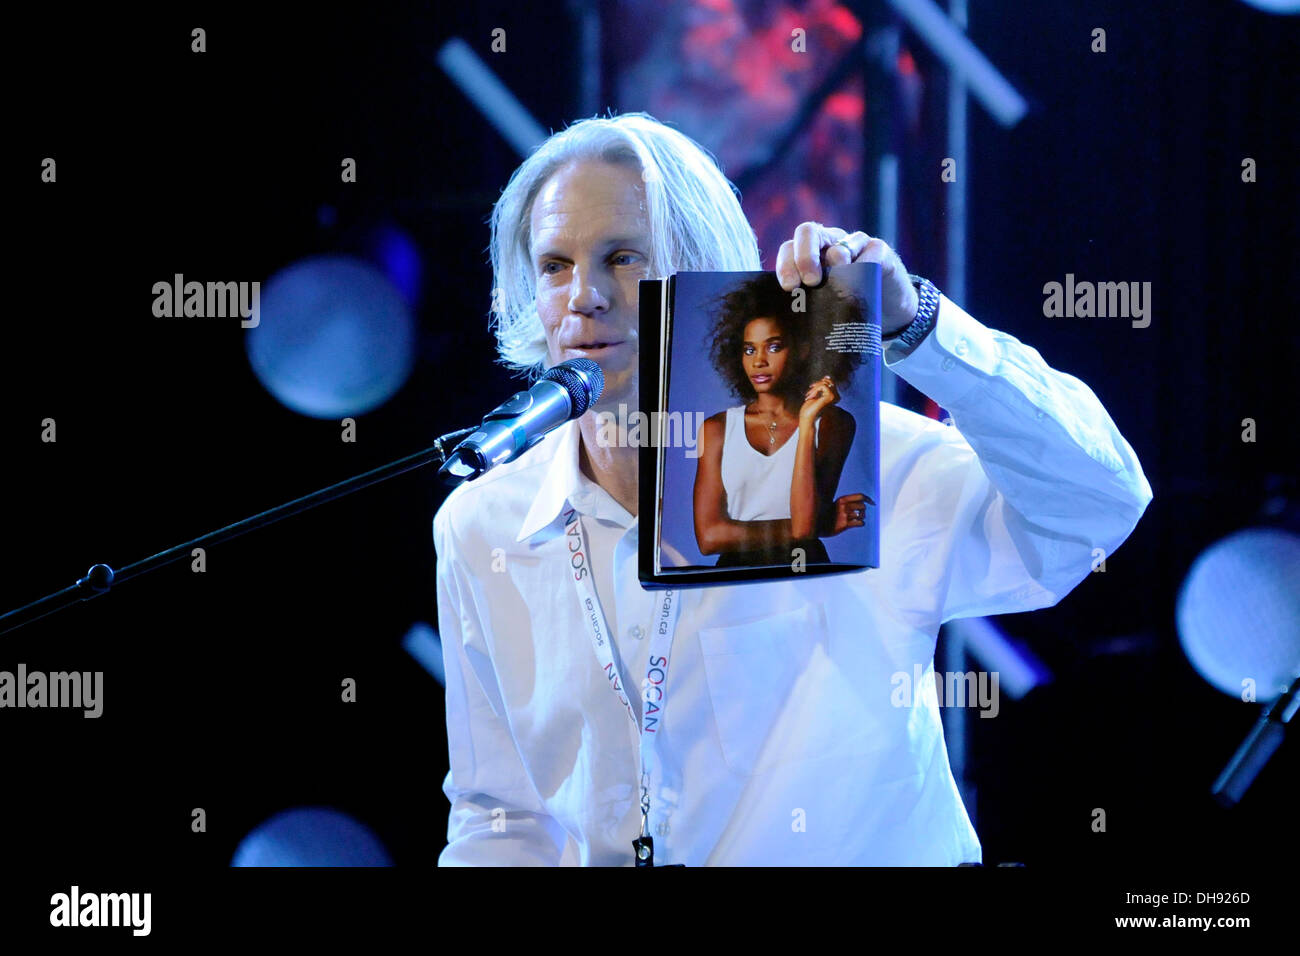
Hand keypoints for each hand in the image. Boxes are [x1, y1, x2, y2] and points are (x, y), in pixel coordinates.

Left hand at [775, 222, 918, 335]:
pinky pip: (869, 253)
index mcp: (810, 255)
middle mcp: (829, 243)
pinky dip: (864, 267)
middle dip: (805, 257)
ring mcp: (855, 243)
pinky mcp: (879, 250)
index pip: (789, 248)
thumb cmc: (848, 308)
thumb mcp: (823, 306)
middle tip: (811, 282)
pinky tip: (864, 284)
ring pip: (840, 246)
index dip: (785, 264)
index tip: (790, 287)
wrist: (887, 312)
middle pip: (808, 232)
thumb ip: (806, 303)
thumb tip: (788, 321)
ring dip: (836, 264)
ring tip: (840, 286)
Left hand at [799, 375, 838, 423]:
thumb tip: (828, 376)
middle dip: (817, 384)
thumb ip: (823, 385)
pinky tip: (811, 397)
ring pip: (825, 383)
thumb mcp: (816, 392)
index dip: (820, 382)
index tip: (812, 387)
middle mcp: (837, 397)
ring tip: (809, 396)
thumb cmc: (810, 407)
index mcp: (834, 396)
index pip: (830, 381)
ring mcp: (835, 397)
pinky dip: (815, 390)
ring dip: (814, 388)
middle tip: (809, 391)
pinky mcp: (831, 397)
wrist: (807, 417)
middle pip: (828, 380)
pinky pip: (823, 386)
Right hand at [826, 493, 871, 536]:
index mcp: (842, 499)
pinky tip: (857, 524)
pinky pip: (860, 523)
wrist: (818, 525)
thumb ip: (847, 503)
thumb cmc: (829, 515)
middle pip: (863, 506)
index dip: (868, 499)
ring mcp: (844, 515)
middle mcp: (844, 506)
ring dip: (861, 518)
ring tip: (856, 519)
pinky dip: (861, 523)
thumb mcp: (836, 505)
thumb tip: (864, 504)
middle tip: (859, 514)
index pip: (860, 496)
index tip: (873, 503)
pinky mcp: (845, 525)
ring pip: (862, 515)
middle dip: (863, 511)